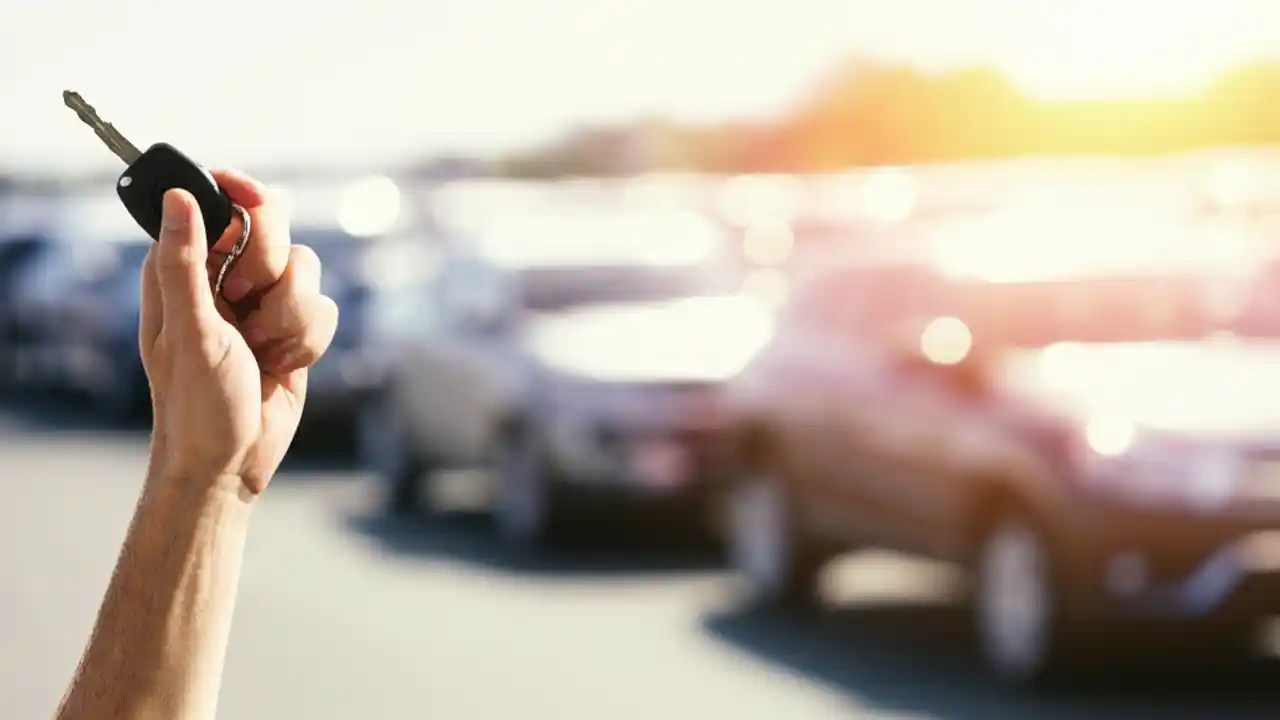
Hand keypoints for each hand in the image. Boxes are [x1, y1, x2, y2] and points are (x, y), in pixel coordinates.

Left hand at [141, 170, 338, 493]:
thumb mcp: (189, 330)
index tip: (252, 195)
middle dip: (269, 267)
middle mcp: (225, 278)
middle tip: (243, 303)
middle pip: (273, 224)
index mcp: (184, 268)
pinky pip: (325, 308)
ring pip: (307, 268)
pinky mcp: (294, 329)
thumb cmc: (195, 404)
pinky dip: (308, 340)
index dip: (239, 191)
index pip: (216, 201)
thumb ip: (184, 261)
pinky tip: (282, 366)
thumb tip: (179, 196)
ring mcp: (263, 304)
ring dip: (289, 316)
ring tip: (261, 350)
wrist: (231, 462)